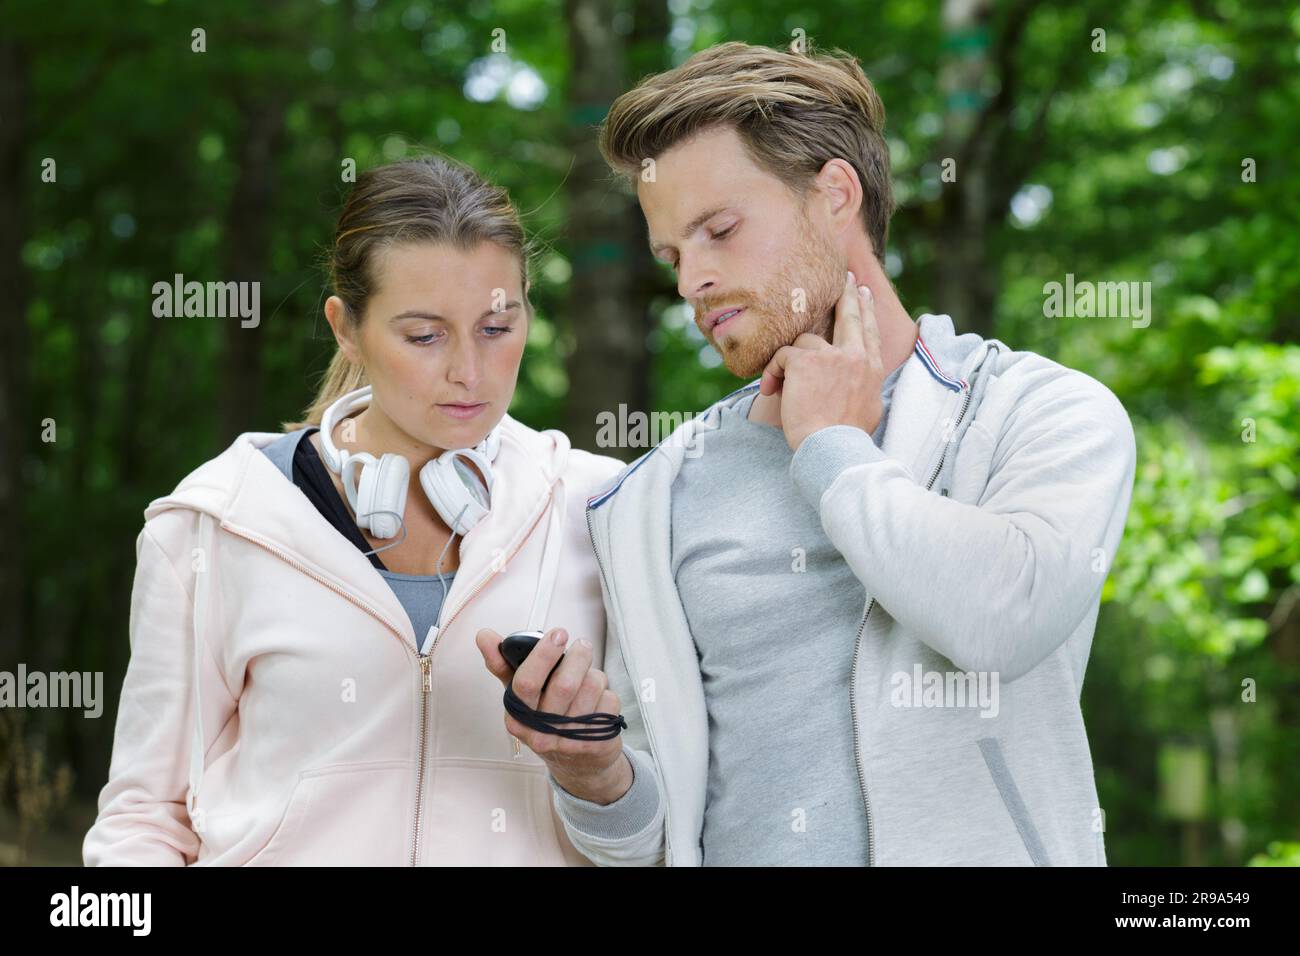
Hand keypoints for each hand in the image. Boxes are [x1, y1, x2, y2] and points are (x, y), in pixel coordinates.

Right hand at [475, 627, 631, 803]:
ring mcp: (569, 741)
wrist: (576, 763)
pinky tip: (598, 702)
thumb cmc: (545, 719)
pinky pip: (609, 700)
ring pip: (591, 686)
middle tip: (582, 645)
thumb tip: (484, 636)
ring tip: (588, 678)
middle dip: (577, 657)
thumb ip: (502, 665)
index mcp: (518, 717)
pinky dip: (607, 693)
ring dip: (594, 674)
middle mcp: (541, 733)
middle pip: (564, 684)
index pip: (526, 683)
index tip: (557, 633)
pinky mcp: (596, 743)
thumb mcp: (521, 696)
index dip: (542, 655)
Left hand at [759, 271, 884, 450]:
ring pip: (803, 343)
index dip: (865, 309)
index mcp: (872, 369)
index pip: (869, 331)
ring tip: (778, 388)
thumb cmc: (847, 439)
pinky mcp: (805, 361)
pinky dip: (771, 373)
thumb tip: (862, 384)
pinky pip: (782, 355)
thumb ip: (865, 388)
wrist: (834, 449)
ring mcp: (832, 356)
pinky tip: (769, 391)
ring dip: (788, 363)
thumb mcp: (869, 409)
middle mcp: (855, 356)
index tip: (861, 292)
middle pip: (849, 315)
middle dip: (846, 293)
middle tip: (844, 278)